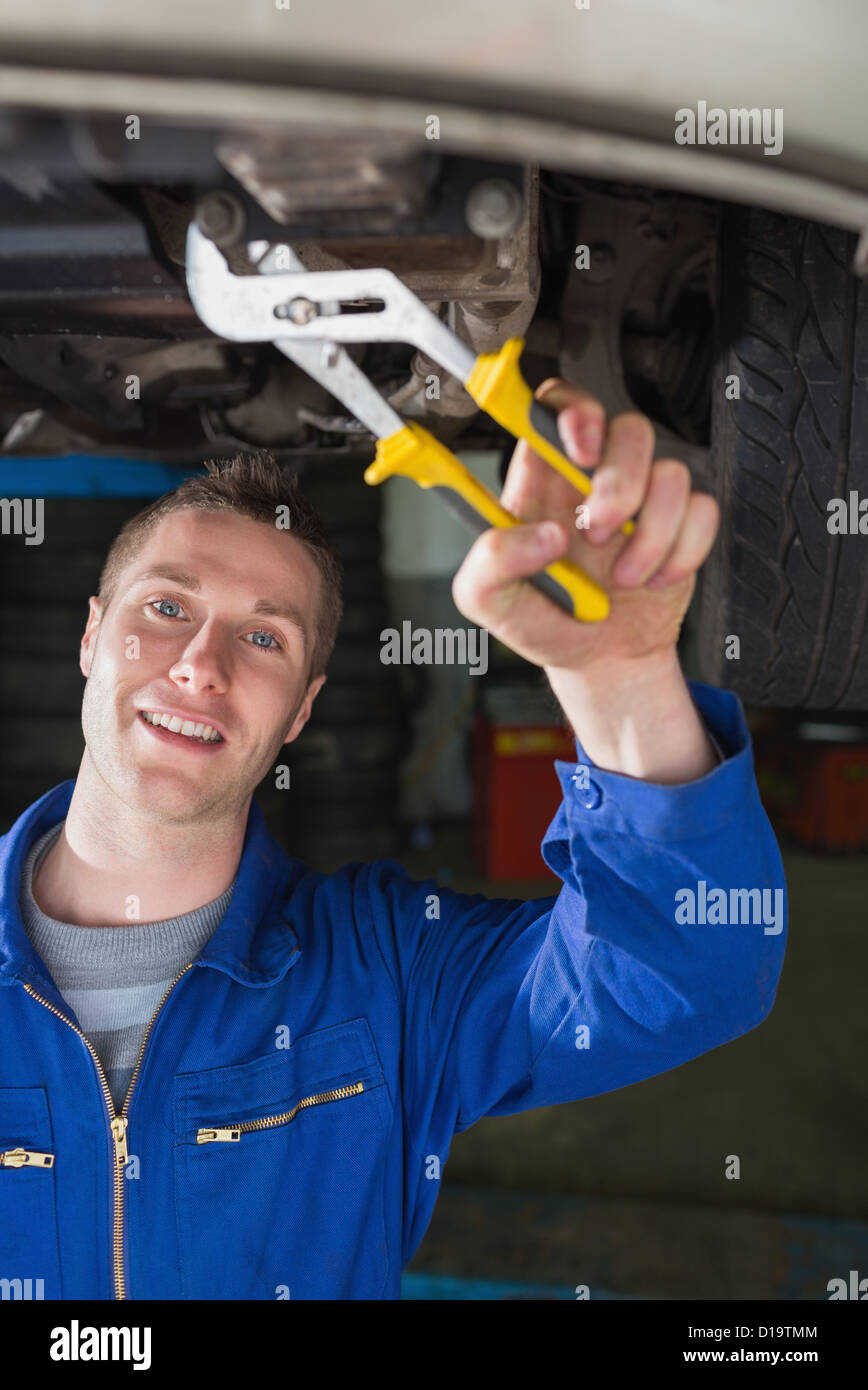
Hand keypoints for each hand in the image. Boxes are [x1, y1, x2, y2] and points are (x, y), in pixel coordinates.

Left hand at [451, 378, 719, 678]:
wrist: (600, 660)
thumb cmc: (542, 620)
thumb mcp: (487, 602)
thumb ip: (492, 563)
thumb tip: (543, 536)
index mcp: (542, 479)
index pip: (558, 405)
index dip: (575, 410)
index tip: (581, 449)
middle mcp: (594, 478)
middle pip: (628, 430)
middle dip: (619, 485)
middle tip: (596, 534)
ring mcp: (643, 498)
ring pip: (673, 472)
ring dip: (652, 535)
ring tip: (625, 577)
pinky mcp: (682, 523)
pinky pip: (704, 510)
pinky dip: (683, 553)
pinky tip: (654, 579)